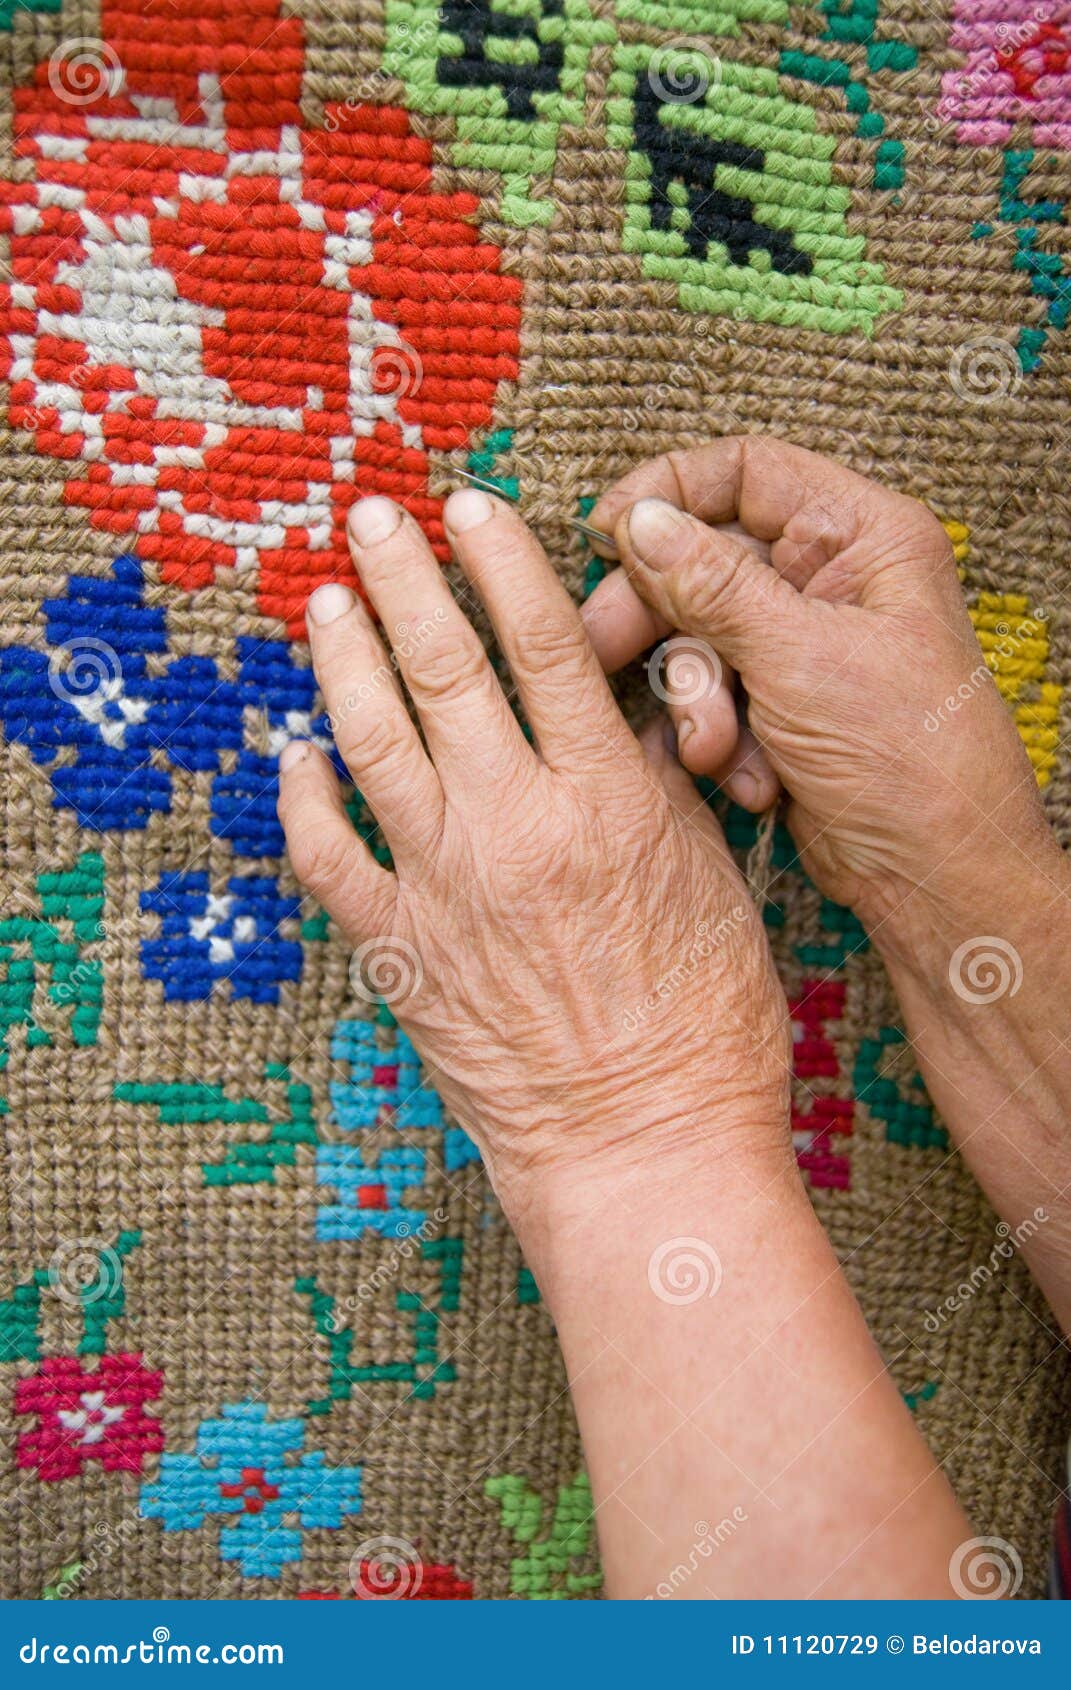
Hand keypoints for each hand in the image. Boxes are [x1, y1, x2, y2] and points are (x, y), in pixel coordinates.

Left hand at [277, 487, 789, 1222]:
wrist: (644, 1148)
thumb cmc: (706, 1024)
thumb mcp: (712, 879)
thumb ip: (657, 785)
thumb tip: (626, 712)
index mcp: (604, 800)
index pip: (543, 643)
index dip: (501, 561)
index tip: (472, 505)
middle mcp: (513, 826)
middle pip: (444, 668)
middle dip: (403, 577)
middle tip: (371, 515)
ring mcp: (443, 889)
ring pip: (373, 742)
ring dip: (344, 660)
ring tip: (327, 599)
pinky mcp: (397, 952)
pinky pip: (328, 857)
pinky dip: (304, 797)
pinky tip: (296, 750)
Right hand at [582, 435, 1050, 933]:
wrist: (934, 876)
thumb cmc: (911, 760)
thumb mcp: (801, 659)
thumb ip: (713, 586)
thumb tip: (640, 521)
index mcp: (862, 538)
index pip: (746, 473)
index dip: (669, 494)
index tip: (606, 536)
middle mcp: (831, 581)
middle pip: (704, 562)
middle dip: (663, 620)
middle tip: (608, 648)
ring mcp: (802, 646)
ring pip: (699, 638)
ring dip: (697, 699)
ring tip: (718, 749)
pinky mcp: (780, 707)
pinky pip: (712, 697)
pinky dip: (719, 738)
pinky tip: (752, 778)